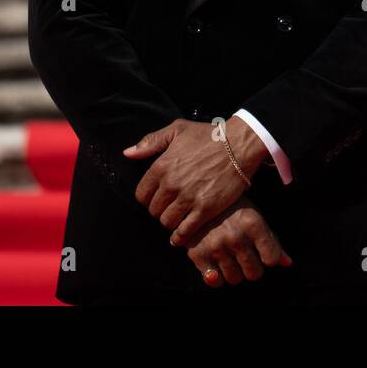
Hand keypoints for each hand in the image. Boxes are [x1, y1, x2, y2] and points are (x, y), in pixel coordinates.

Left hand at [124, 117, 268, 245]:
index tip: (156, 198)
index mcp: (161, 166)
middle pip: (154, 210)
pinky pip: (185, 231)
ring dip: (170, 222)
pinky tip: (181, 236)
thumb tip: (127, 153)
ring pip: (167, 222)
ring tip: (177, 218)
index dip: (147, 198)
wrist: (239, 145)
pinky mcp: (205, 209)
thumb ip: (150, 142)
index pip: (142, 194)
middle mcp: (172, 184)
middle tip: (169, 208)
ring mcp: (188, 198)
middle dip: (159, 210)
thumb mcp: (177, 130)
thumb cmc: (209, 136)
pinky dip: (180, 237)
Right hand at [182, 195, 292, 287]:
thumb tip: (288, 263)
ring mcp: (216, 246)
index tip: (261, 251)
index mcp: (253, 224)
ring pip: (235, 279)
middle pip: (254, 274)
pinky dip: (217, 276)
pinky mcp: (198, 255)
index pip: (271, 259)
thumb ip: (272, 241)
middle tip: (243, 255)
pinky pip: (215, 282)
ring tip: (229, 257)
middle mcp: (235, 237)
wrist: (197, 201)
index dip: (268, 257)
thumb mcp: (254, 218)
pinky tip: (216, 263)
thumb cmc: (233, 210)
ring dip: (234, 272)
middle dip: (251, 267)